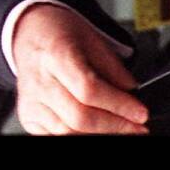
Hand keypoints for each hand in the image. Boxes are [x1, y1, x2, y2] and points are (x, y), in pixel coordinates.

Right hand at [10, 2, 148, 134]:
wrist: (30, 33)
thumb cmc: (60, 34)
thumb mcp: (92, 39)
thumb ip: (114, 68)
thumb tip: (132, 94)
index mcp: (54, 54)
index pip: (88, 89)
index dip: (119, 105)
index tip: (140, 112)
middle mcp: (38, 80)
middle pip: (79, 117)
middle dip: (115, 126)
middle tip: (136, 126)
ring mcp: (30, 100)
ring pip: (68, 132)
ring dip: (101, 134)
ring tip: (120, 127)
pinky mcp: (28, 115)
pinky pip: (57, 136)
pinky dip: (80, 135)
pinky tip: (96, 128)